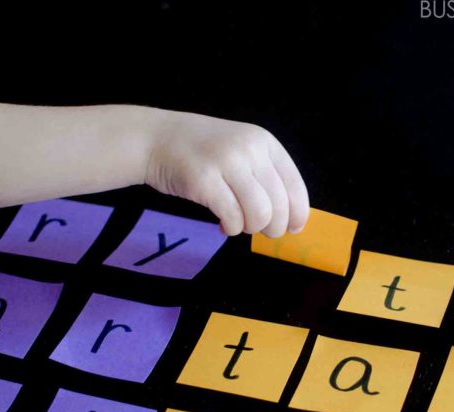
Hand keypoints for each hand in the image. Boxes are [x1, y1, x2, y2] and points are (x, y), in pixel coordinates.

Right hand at [145, 109, 309, 236]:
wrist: (155, 139)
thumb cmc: (200, 150)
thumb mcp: (239, 151)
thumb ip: (263, 175)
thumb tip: (288, 218)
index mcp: (264, 142)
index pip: (294, 185)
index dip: (298, 213)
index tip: (294, 228)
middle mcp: (249, 150)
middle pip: (279, 204)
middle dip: (274, 227)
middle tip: (260, 231)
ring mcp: (226, 163)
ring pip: (259, 213)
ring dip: (251, 228)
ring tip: (239, 225)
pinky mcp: (204, 181)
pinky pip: (232, 218)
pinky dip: (232, 228)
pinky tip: (223, 224)